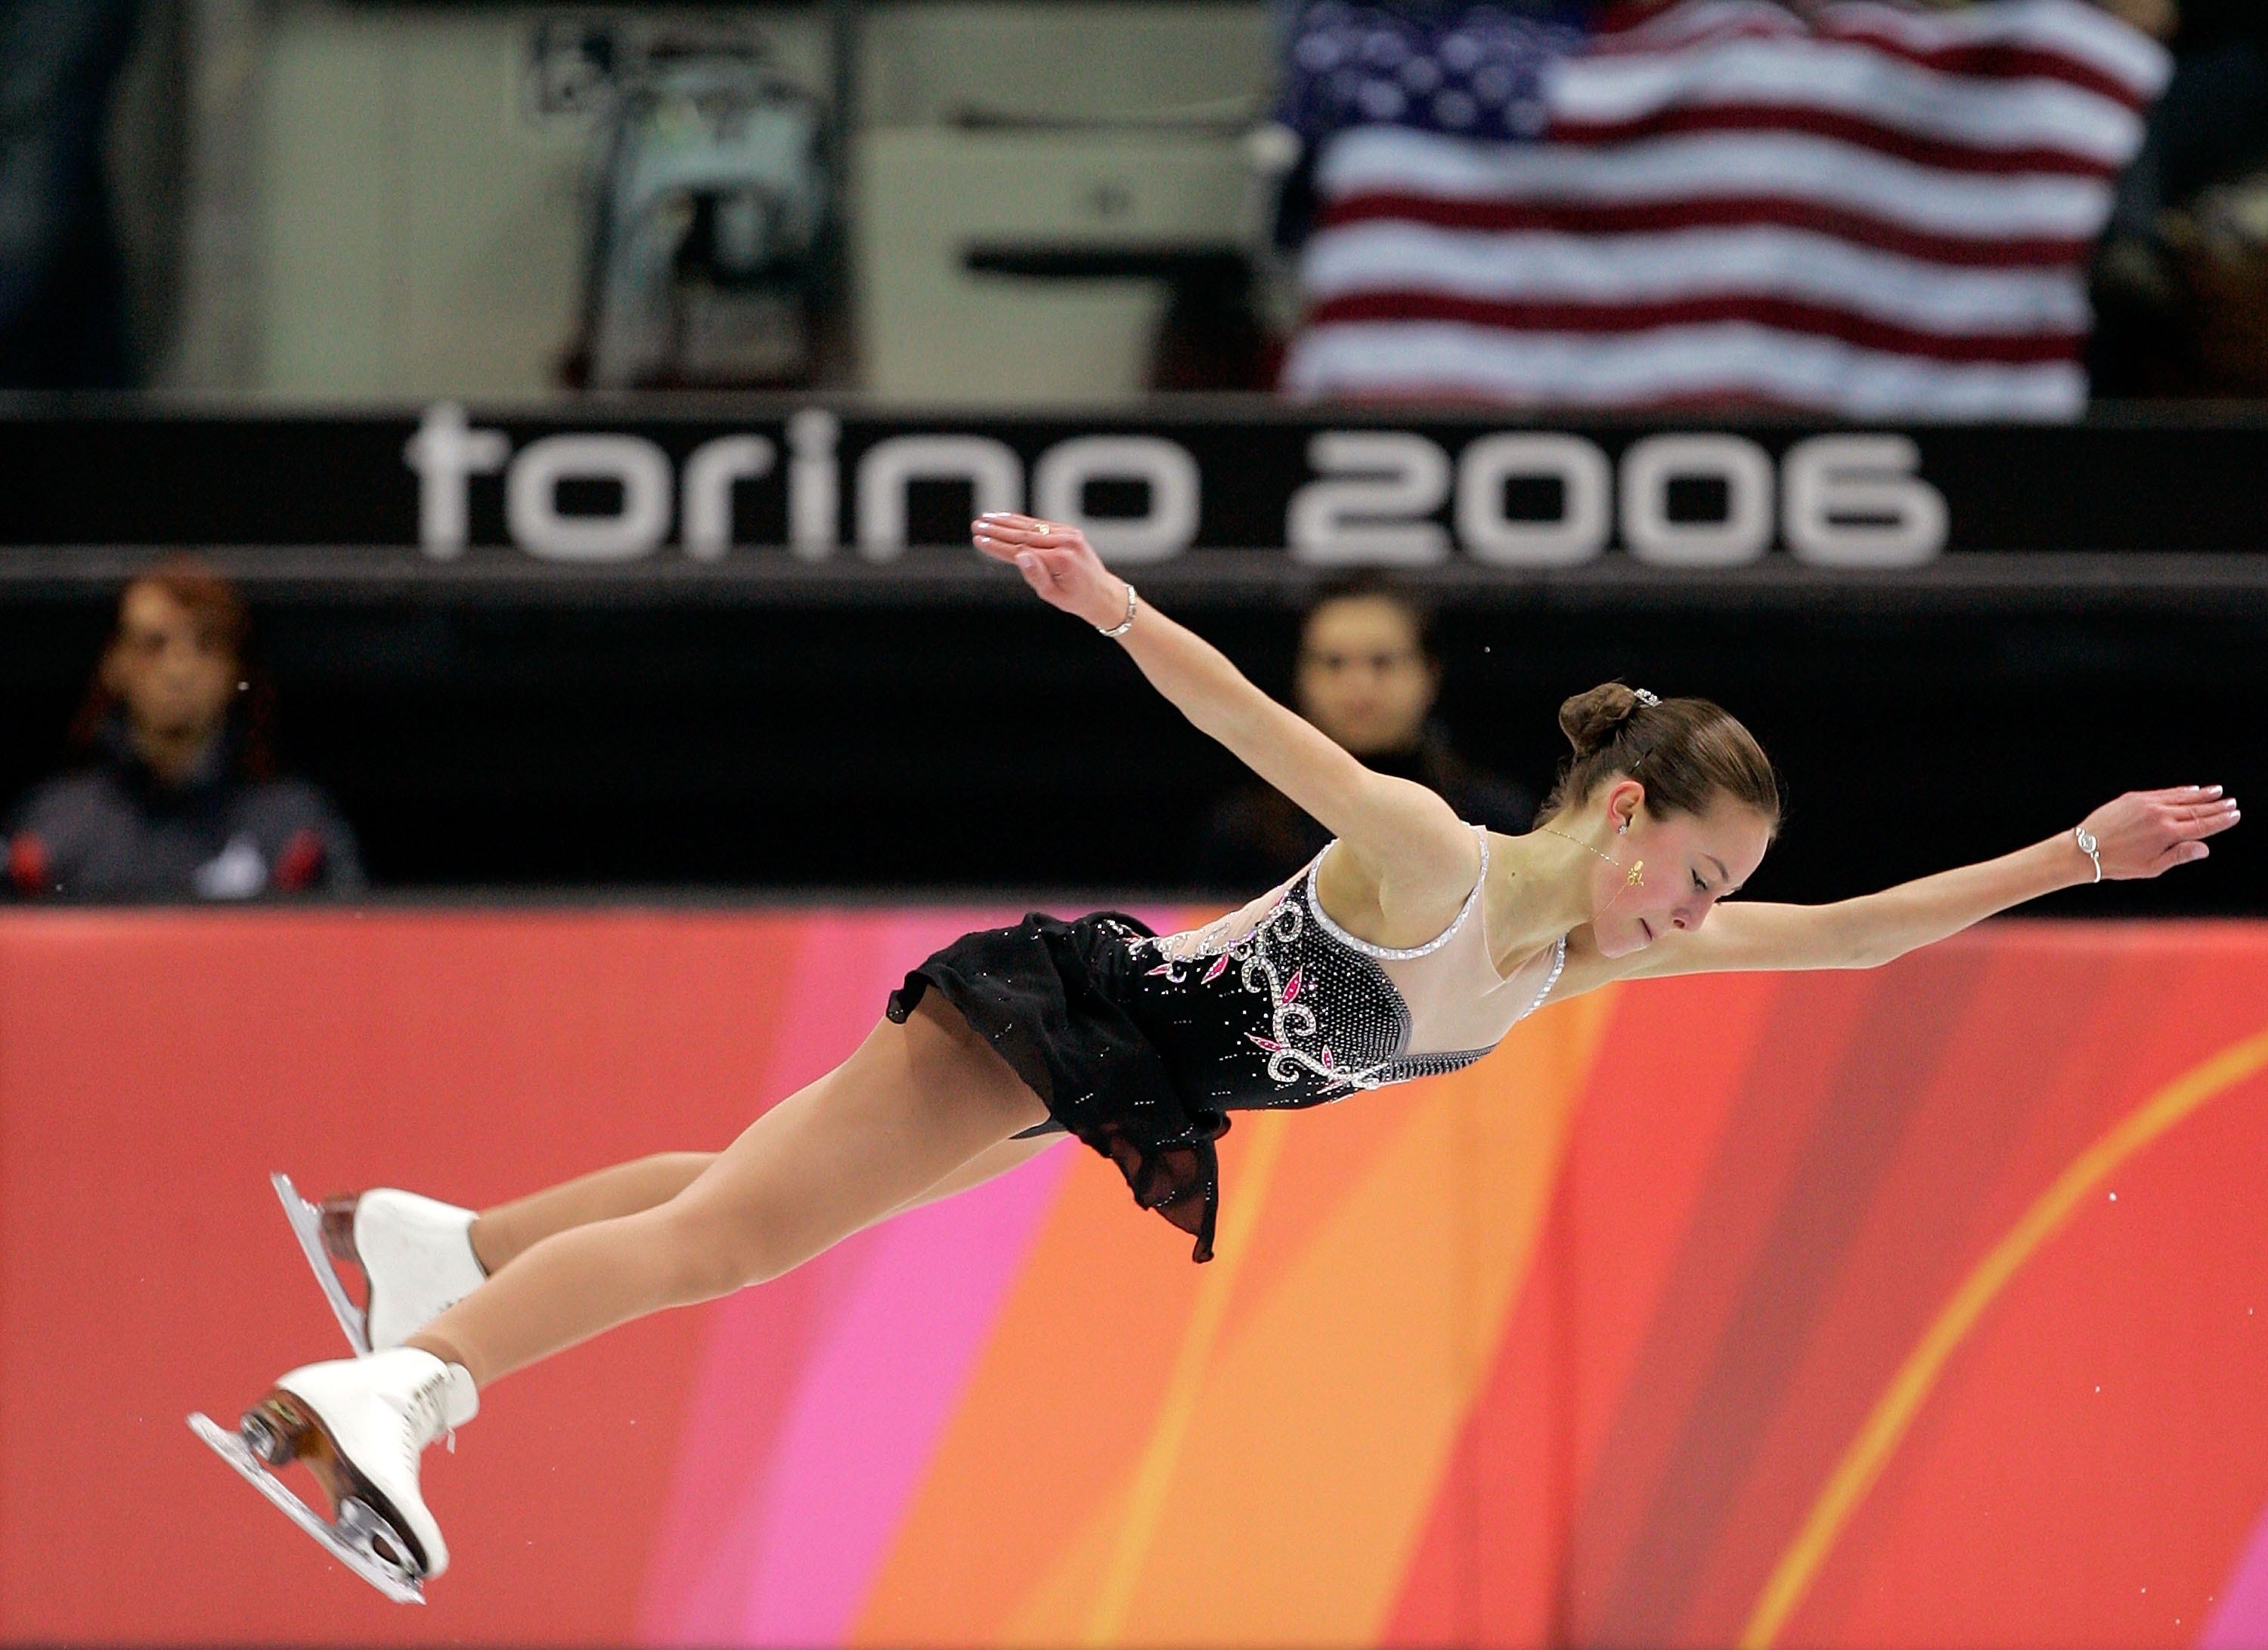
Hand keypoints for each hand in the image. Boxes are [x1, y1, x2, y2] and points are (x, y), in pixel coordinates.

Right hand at [972, 513, 1127, 629]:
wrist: (1102, 592)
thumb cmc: (1076, 599)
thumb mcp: (1053, 595)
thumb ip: (1035, 575)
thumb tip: (1020, 554)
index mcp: (1061, 560)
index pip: (1021, 549)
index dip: (997, 545)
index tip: (979, 540)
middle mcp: (1066, 542)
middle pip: (1024, 533)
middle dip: (997, 529)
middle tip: (977, 525)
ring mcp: (1069, 534)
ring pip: (1031, 526)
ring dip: (1006, 521)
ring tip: (986, 518)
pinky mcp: (1069, 531)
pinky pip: (1041, 525)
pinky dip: (1022, 521)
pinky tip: (1005, 518)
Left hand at [2077, 785, 2238, 879]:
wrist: (2083, 850)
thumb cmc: (2118, 864)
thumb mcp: (2151, 868)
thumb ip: (2179, 856)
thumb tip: (2205, 848)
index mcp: (2167, 835)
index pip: (2202, 825)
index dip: (2220, 820)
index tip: (2235, 815)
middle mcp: (2160, 815)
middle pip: (2195, 809)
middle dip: (2216, 805)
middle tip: (2232, 802)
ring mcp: (2146, 804)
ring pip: (2181, 797)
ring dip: (2201, 794)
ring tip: (2217, 791)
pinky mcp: (2133, 798)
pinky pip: (2163, 792)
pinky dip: (2179, 791)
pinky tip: (2191, 789)